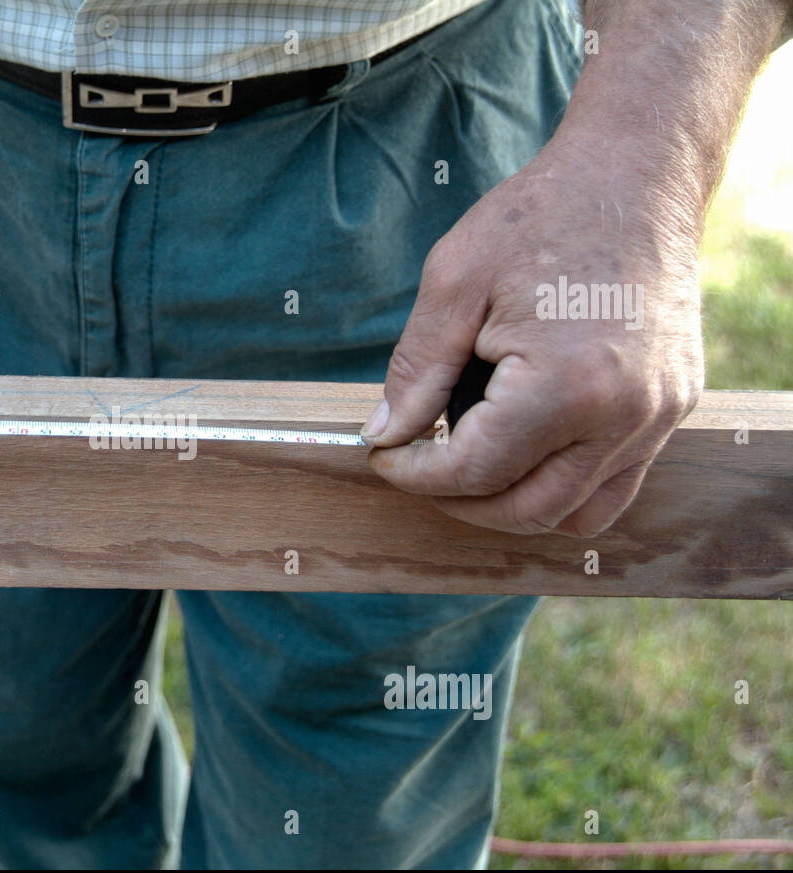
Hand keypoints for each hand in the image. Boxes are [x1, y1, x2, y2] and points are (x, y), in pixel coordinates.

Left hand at [361, 134, 703, 536]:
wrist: (636, 174)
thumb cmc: (541, 215)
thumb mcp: (455, 281)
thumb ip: (416, 371)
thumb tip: (383, 436)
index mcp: (566, 386)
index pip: (474, 471)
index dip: (414, 475)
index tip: (383, 455)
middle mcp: (624, 416)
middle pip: (526, 509)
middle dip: (457, 500)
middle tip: (416, 465)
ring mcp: (658, 417)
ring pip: (577, 515)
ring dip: (513, 504)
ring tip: (469, 460)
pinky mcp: (674, 409)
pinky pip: (615, 484)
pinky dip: (563, 486)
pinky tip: (523, 446)